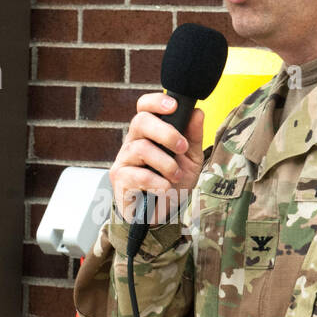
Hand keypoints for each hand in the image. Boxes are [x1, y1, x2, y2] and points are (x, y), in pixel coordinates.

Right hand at [108, 92, 204, 225]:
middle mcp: (133, 142)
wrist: (163, 215)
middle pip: (140, 121)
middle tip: (182, 147)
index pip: (144, 107)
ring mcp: (124, 160)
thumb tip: (197, 113)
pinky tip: (164, 189)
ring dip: (165, 163)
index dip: (155, 101)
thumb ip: (193, 137)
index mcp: (148, 133)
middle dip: (165, 132)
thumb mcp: (191, 160)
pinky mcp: (119, 180)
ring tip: (176, 176)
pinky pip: (138, 175)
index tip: (173, 106)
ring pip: (141, 148)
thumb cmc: (174, 183)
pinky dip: (157, 182)